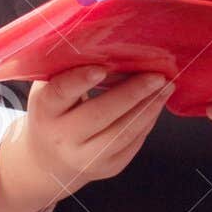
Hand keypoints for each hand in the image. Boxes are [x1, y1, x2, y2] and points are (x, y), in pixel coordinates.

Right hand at [0, 65, 174, 211]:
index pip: (60, 94)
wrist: (48, 161)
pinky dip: (149, 119)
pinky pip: (134, 142)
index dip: (80, 81)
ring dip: (149, 107)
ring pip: (123, 133)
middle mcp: (62, 138)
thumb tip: (111, 43)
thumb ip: (70, 69)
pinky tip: (158, 101)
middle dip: (132, 93)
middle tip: (157, 74)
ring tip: (167, 85)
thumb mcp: (50, 89)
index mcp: (45, 110)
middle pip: (99, 115)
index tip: (101, 68)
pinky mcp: (109, 168)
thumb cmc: (55, 111)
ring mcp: (86, 158)